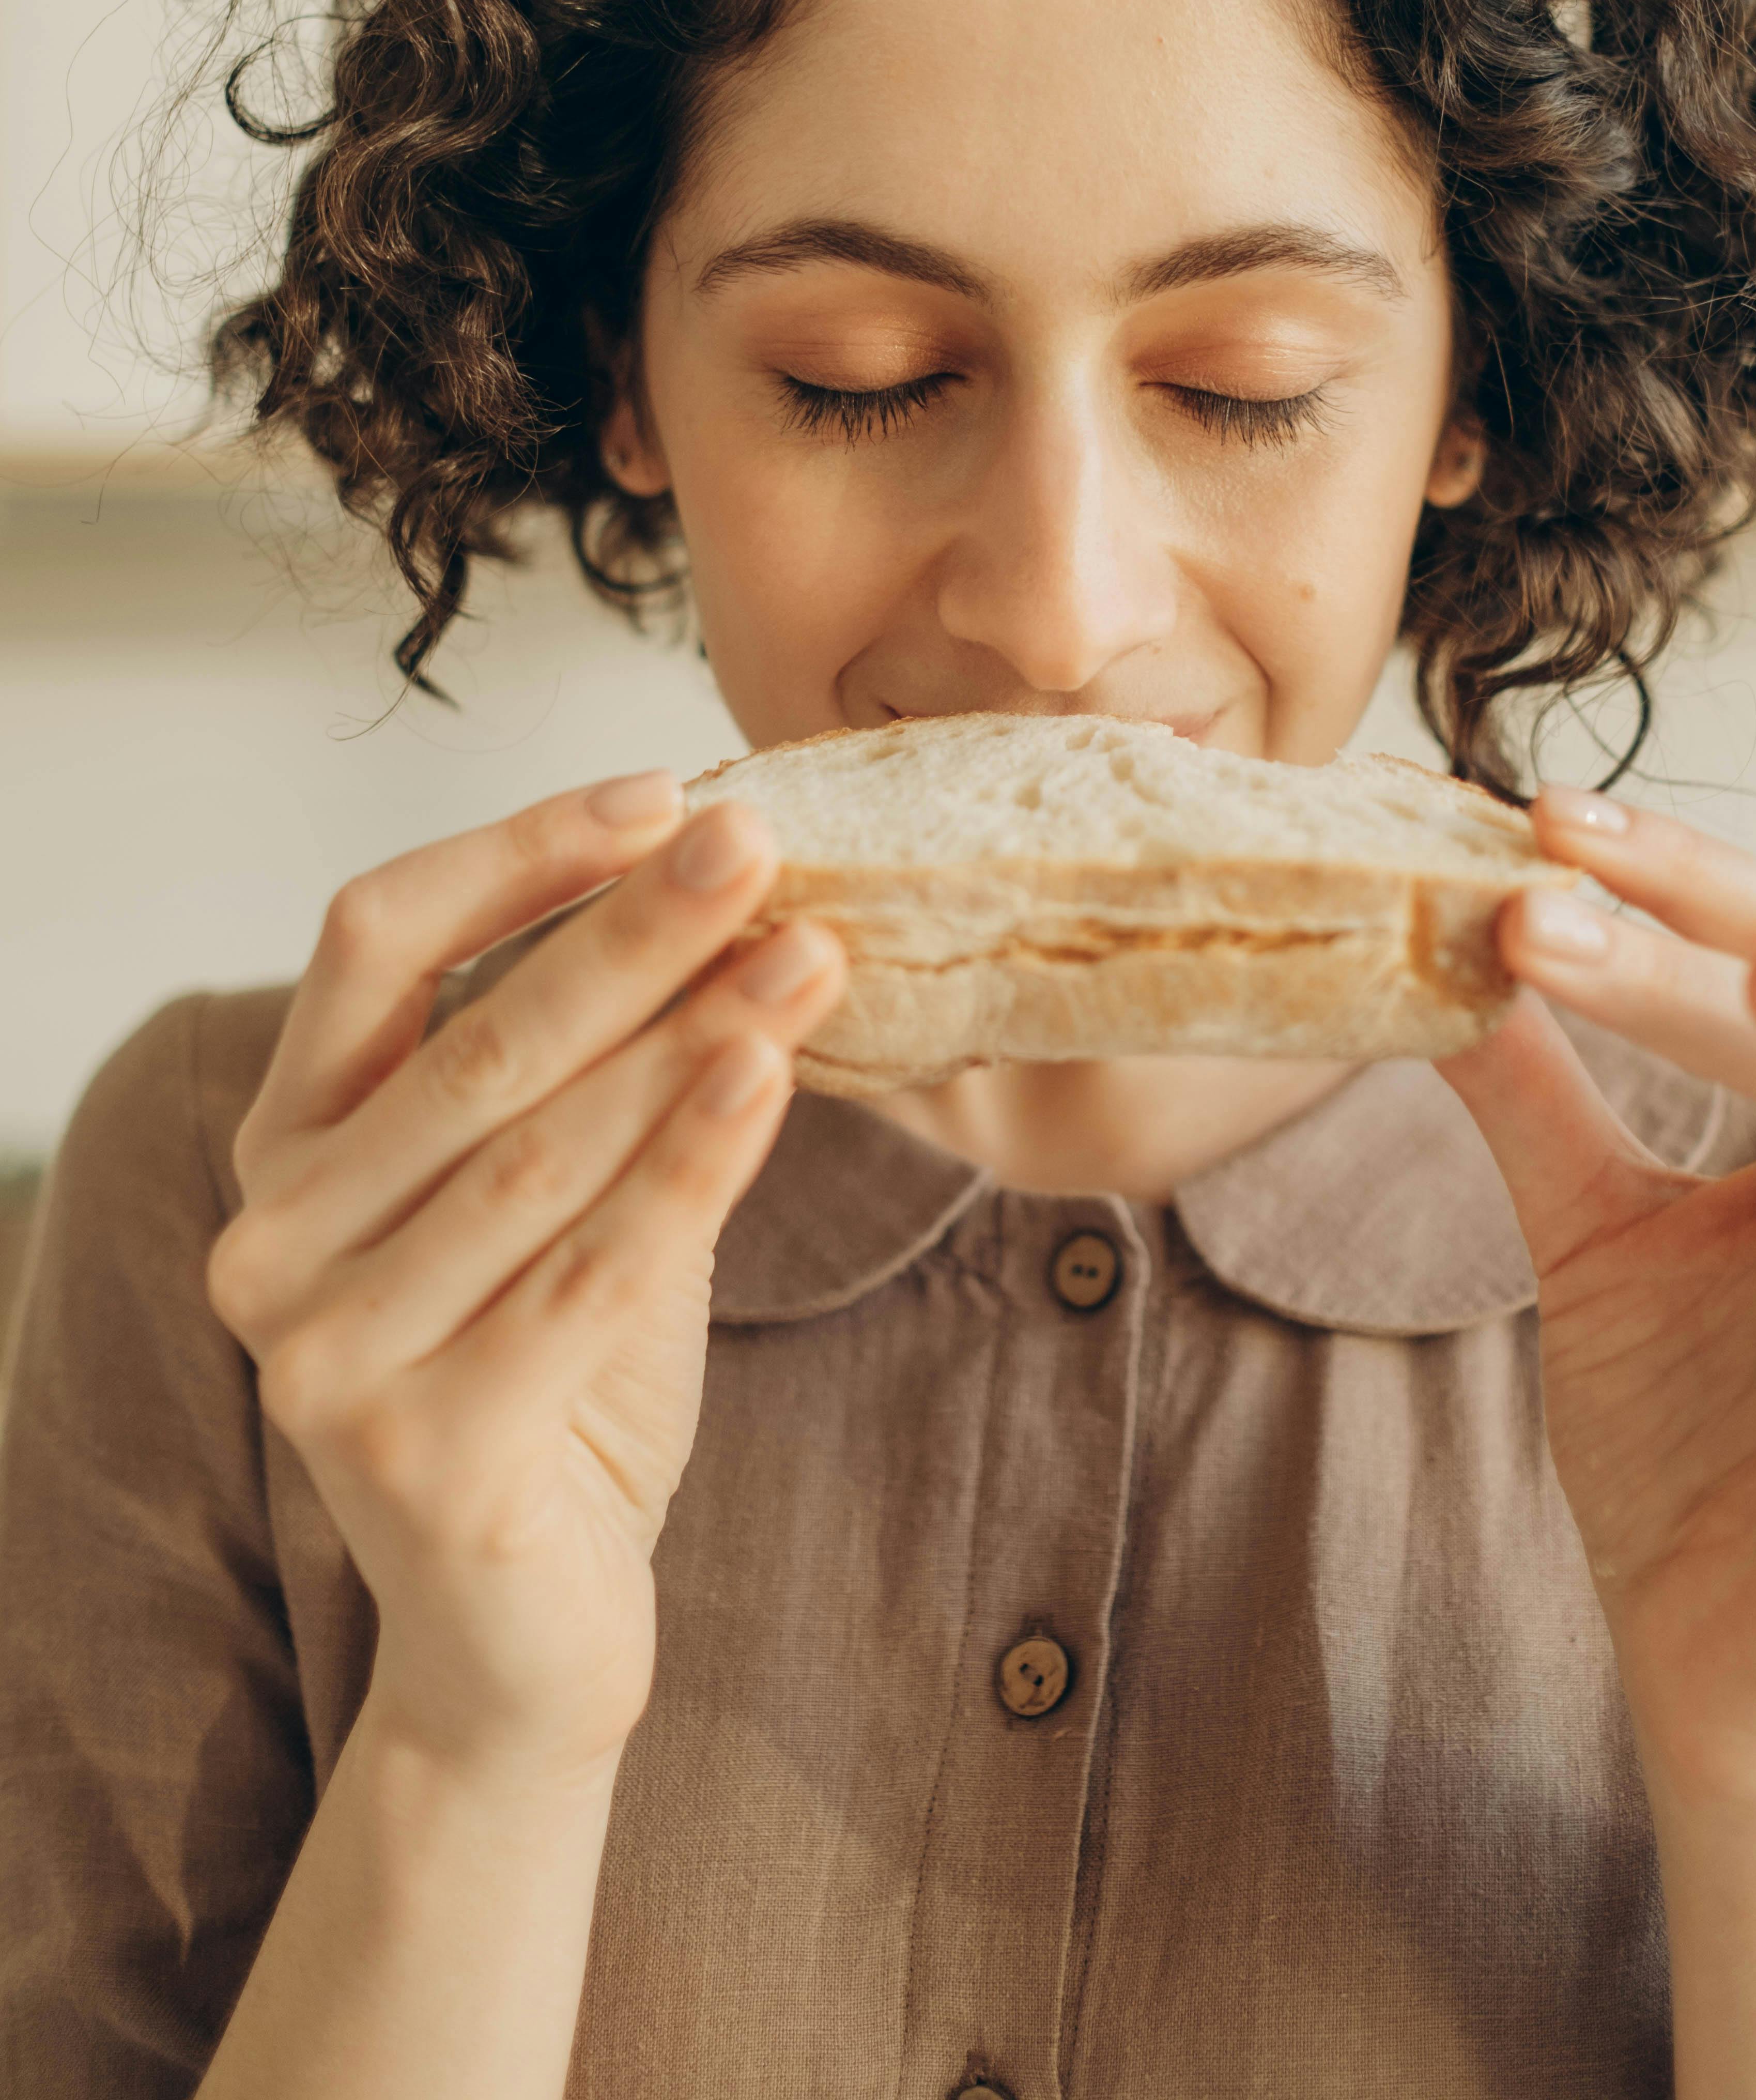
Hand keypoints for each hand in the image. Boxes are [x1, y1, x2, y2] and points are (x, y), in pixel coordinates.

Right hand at [205, 772, 845, 1781]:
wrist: (525, 1640)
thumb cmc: (553, 1384)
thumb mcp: (565, 1196)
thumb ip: (607, 1066)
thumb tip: (737, 893)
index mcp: (285, 1146)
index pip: (373, 940)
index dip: (514, 853)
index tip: (659, 791)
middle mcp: (270, 1242)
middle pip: (472, 1042)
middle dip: (632, 932)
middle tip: (759, 842)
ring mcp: (325, 1359)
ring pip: (536, 1153)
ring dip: (689, 1035)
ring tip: (809, 951)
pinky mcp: (418, 1456)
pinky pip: (587, 1275)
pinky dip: (690, 1165)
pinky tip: (772, 1076)